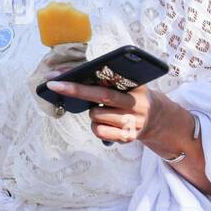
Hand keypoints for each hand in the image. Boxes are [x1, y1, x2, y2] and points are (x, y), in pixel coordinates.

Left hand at [44, 78, 164, 144]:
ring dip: (93, 114)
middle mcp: (135, 101)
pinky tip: (107, 123)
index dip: (84, 74)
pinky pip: (100, 132)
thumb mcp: (123, 83)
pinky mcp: (128, 137)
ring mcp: (133, 121)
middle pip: (101, 95)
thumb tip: (64, 74)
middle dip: (75, 90)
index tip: (60, 74)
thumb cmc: (129, 95)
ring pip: (96, 116)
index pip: (106, 76)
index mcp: (134, 83)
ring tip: (105, 111)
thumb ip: (101, 77)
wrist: (157, 118)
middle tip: (53, 84)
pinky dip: (97, 127)